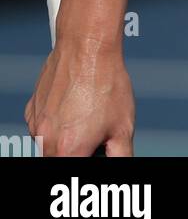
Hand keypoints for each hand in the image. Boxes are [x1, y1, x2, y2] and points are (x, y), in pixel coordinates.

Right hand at [24, 36, 134, 155]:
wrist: (87, 46)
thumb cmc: (106, 82)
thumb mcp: (123, 126)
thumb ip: (121, 156)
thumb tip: (121, 163)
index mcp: (68, 151)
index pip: (76, 172)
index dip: (90, 159)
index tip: (96, 151)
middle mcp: (46, 141)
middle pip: (60, 159)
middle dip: (77, 152)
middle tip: (95, 134)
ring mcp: (36, 124)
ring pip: (49, 145)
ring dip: (65, 139)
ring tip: (86, 115)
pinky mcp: (33, 109)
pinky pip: (42, 126)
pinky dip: (55, 123)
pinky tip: (73, 106)